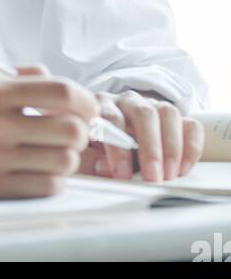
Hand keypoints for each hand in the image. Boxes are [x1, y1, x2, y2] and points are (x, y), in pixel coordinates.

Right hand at [0, 62, 98, 197]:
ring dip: (67, 158)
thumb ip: (19, 78)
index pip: (60, 92)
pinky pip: (46, 186)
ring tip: (54, 152)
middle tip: (72, 132)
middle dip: (80, 132)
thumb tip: (58, 82)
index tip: (88, 108)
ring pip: (63, 161)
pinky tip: (40, 171)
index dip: (86, 100)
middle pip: (70, 129)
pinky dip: (52, 180)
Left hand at [75, 89, 204, 181]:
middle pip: (144, 114)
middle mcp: (128, 101)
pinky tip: (183, 167)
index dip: (118, 148)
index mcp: (103, 105)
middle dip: (150, 148)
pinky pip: (190, 124)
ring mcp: (153, 105)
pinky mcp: (174, 117)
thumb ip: (92, 160)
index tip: (122, 174)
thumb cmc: (99, 147)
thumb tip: (104, 168)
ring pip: (168, 113)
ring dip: (172, 147)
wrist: (114, 134)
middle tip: (152, 176)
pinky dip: (191, 146)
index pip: (111, 118)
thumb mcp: (88, 153)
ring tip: (169, 175)